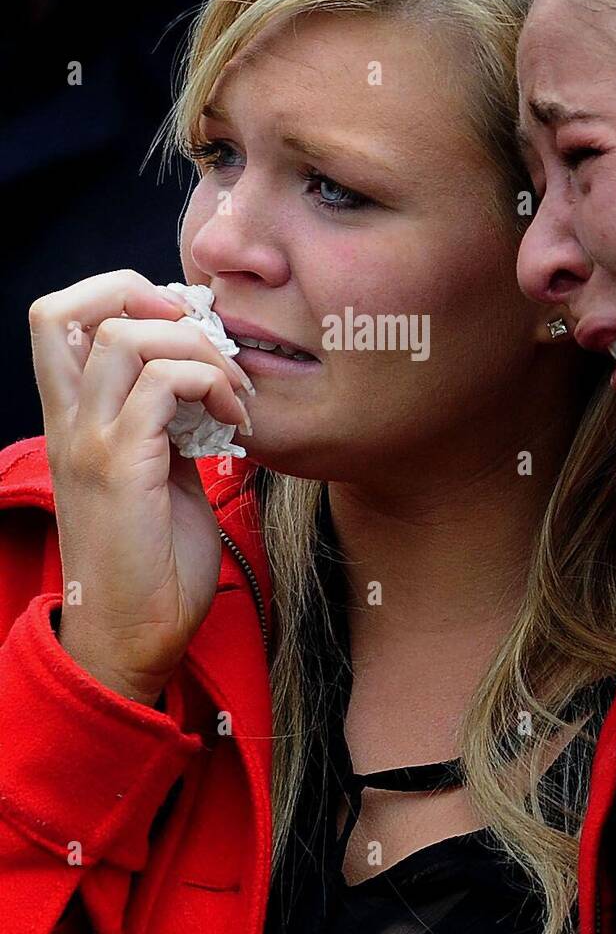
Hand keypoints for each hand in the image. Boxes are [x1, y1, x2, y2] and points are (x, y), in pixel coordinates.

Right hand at [28, 269, 253, 703]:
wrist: (136, 638)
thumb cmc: (155, 561)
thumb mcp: (159, 471)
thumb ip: (167, 421)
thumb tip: (205, 379)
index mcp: (75, 418)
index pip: (61, 319)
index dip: (119, 295)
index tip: (183, 325)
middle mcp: (69, 421)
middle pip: (66, 308)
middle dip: (142, 296)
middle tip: (202, 336)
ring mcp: (89, 442)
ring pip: (124, 337)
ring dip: (197, 349)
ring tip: (234, 392)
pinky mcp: (120, 467)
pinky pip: (162, 386)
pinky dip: (211, 386)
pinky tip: (238, 421)